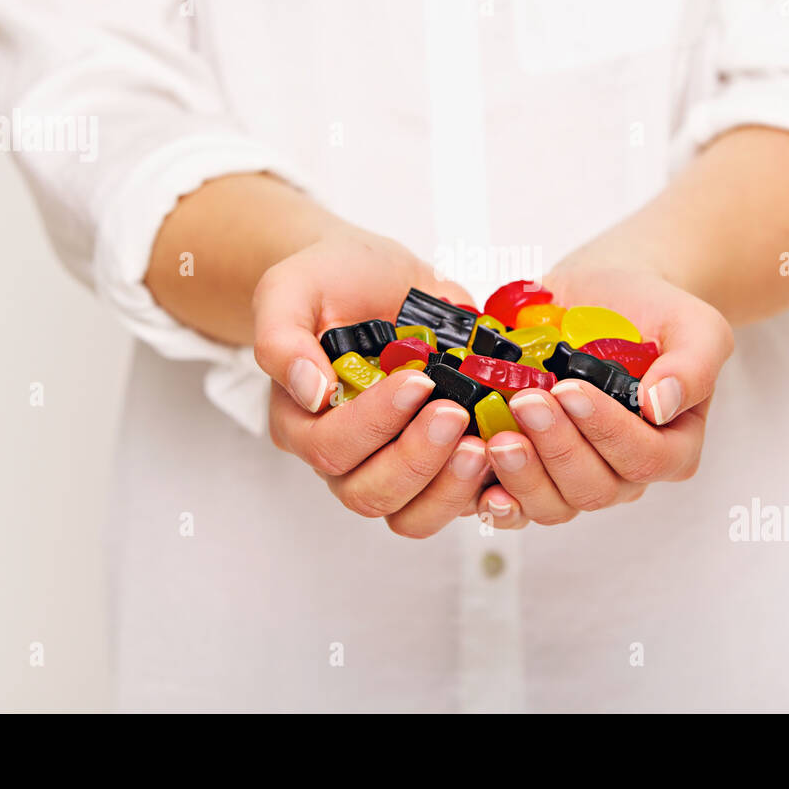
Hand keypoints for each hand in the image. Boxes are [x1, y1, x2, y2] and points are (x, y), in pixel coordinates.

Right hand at [253, 229, 490, 537]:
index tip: (417, 381)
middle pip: (370, 493)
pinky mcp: (440, 463)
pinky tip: (507, 455)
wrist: (378, 275)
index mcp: (302, 421)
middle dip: (416, 459)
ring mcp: (393, 464)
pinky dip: (484, 487)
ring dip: (450, 487)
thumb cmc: (330, 280)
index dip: (374, 422)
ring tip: (484, 444)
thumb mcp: (291, 289)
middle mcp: (345, 455)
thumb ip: (281, 339)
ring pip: (412, 513)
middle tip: (455, 413)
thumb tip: (310, 392)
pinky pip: (457, 499)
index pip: (330, 446)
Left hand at [476, 262, 732, 529]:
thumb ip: (692, 366)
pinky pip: (512, 503)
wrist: (603, 294)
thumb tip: (662, 405)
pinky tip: (475, 471)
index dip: (606, 431)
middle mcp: (621, 472)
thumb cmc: (652, 311)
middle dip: (556, 447)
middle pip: (592, 488)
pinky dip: (492, 494)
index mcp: (670, 447)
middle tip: (527, 401)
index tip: (571, 390)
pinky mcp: (532, 468)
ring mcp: (573, 475)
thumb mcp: (694, 325)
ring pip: (550, 504)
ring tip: (497, 434)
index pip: (643, 458)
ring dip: (521, 473)